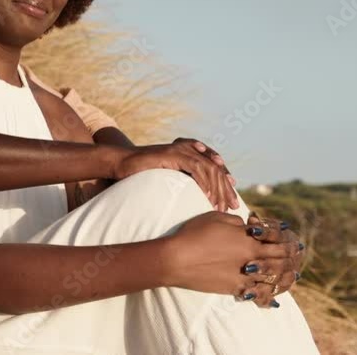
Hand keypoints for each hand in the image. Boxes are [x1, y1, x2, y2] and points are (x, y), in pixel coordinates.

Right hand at [115, 138, 237, 210]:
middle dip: (227, 188)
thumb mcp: (166, 177)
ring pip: (209, 168)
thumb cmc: (141, 173)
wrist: (122, 163)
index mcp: (188, 152)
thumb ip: (181, 180)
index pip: (215, 166)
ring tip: (221, 207)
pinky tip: (208, 198)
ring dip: (218, 189)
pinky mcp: (174, 154)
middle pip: (216, 168)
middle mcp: (188, 149)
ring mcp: (181, 150)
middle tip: (234, 206)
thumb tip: (196, 197)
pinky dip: (204, 184)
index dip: (226, 182)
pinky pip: (196, 168)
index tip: (233, 199)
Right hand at [162, 212, 300, 301]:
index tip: (292, 239)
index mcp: (249, 241)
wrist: (177, 259)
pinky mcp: (233, 288)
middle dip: (291, 258)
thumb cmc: (194, 234)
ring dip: (285, 279)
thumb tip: (247, 226)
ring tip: (293, 279)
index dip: (286, 239)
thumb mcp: (216, 218)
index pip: (276, 240)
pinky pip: (256, 295)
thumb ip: (237, 222)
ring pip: (272, 280)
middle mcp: (251, 260)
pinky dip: (267, 299)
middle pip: (279, 260)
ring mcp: (243, 276)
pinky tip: (273, 302)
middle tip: (298, 257)